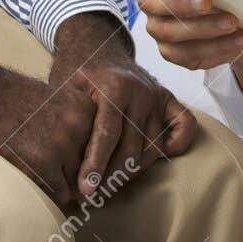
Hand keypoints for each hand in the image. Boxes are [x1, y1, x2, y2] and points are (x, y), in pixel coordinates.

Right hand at [0, 62, 95, 208]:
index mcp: (87, 110)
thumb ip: (77, 129)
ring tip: (41, 176)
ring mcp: (63, 146)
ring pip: (75, 185)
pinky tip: (31, 177)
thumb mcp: (58, 103)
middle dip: (74, 176)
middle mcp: (81, 127)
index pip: (101, 150)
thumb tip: (91, 171)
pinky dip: (46, 192)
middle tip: (58, 176)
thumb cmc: (15, 100)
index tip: (77, 168)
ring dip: (60, 186)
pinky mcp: (43, 163)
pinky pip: (57, 193)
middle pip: (90, 170)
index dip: (87, 162)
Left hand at [49, 12, 197, 197]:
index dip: (96, 166)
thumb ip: (68, 120)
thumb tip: (58, 162)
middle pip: (130, 149)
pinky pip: (185, 126)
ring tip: (111, 183)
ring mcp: (157, 95)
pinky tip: (151, 158)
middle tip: (94, 194)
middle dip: (110, 176)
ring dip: (132, 171)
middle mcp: (140, 91)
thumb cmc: (78, 75)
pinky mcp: (169, 98)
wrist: (97, 47)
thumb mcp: (65, 90)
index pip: (107, 135)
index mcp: (113, 87)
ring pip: (153, 148)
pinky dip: (176, 145)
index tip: (86, 189)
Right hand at [135, 0, 242, 96]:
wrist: (233, 12)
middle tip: (208, 2)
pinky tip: (237, 42)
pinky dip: (217, 49)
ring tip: (233, 25)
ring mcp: (161, 32)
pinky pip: (191, 56)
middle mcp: (152, 6)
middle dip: (183, 4)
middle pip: (156, 6)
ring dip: (206, 30)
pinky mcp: (176, 54)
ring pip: (172, 36)